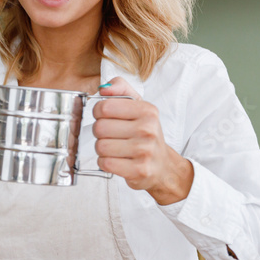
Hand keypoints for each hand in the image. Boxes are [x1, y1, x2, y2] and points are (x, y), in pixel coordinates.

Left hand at [92, 77, 193, 204]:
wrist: (162, 165)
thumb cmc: (145, 134)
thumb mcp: (137, 106)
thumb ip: (120, 89)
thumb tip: (104, 89)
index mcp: (147, 111)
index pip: (104, 107)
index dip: (98, 113)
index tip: (106, 117)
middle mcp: (148, 129)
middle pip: (99, 128)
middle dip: (100, 133)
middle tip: (112, 136)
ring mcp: (145, 151)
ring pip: (100, 146)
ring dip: (102, 149)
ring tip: (116, 149)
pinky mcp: (139, 170)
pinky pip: (105, 163)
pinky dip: (105, 163)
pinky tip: (117, 160)